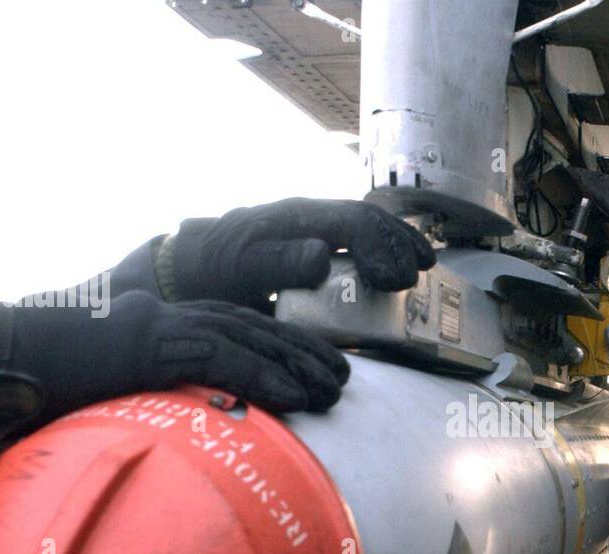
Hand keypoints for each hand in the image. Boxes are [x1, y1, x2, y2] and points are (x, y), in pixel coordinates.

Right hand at [0, 294, 350, 420]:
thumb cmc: (28, 387)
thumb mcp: (94, 396)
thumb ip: (132, 411)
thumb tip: (158, 455)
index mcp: (149, 325)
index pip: (225, 328)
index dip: (272, 346)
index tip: (310, 370)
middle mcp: (158, 316)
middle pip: (247, 326)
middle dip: (299, 350)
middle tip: (342, 376)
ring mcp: (153, 324)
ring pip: (245, 336)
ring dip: (296, 362)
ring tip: (336, 388)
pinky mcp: (146, 343)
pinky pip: (220, 358)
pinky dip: (265, 377)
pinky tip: (300, 397)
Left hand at [166, 197, 435, 308]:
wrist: (186, 272)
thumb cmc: (209, 270)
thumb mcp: (236, 267)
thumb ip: (275, 263)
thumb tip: (322, 256)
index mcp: (296, 217)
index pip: (353, 221)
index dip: (381, 248)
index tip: (397, 281)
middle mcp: (311, 220)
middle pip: (369, 220)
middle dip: (398, 245)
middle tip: (418, 276)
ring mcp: (315, 233)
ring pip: (368, 229)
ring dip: (398, 246)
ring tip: (423, 268)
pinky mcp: (315, 252)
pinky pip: (359, 245)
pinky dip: (384, 256)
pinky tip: (399, 272)